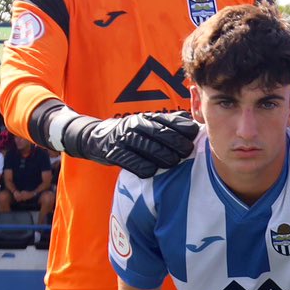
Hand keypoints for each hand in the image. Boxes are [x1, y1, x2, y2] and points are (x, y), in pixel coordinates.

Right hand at [59, 109, 197, 175]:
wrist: (95, 138)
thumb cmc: (130, 133)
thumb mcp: (147, 123)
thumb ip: (169, 122)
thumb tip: (193, 122)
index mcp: (146, 118)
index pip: (171, 121)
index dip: (185, 130)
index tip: (194, 137)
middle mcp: (136, 125)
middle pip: (163, 135)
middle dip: (178, 145)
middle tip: (186, 153)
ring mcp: (124, 139)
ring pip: (150, 149)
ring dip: (164, 158)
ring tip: (172, 163)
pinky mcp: (114, 153)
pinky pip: (133, 163)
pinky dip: (145, 168)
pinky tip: (152, 171)